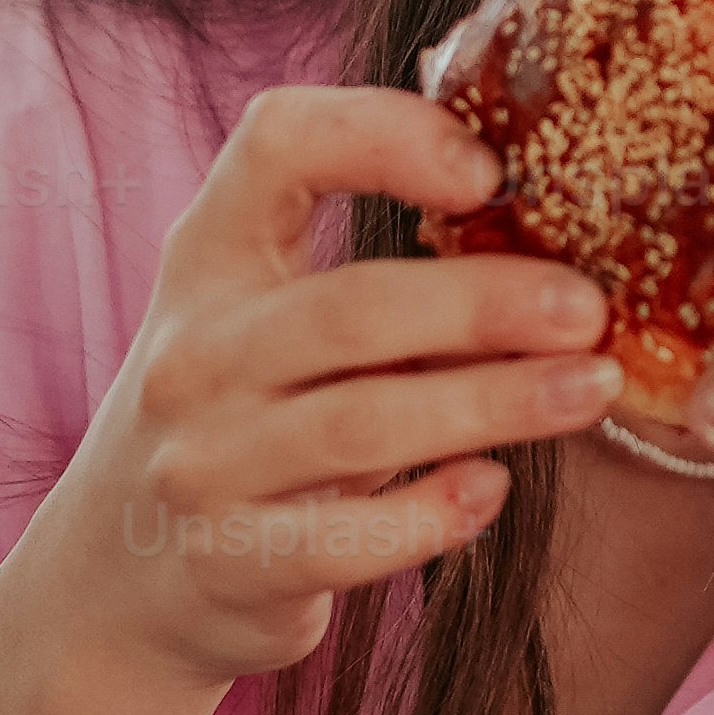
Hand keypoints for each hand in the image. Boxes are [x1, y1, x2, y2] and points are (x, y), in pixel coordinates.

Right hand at [24, 89, 615, 687]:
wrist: (121, 579)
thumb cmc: (245, 420)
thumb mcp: (274, 326)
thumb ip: (386, 288)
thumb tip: (565, 260)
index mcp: (211, 256)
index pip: (277, 144)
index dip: (386, 135)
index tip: (490, 171)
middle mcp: (194, 352)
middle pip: (350, 306)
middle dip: (484, 303)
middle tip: (590, 310)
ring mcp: (202, 463)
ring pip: (362, 424)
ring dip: (494, 403)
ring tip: (592, 389)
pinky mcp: (229, 563)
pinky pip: (344, 539)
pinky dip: (432, 514)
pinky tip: (494, 490)